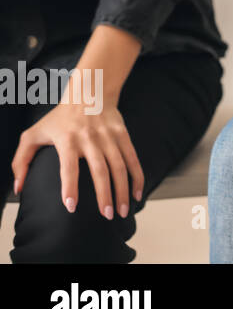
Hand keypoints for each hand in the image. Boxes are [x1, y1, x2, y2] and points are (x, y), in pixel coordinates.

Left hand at [11, 89, 142, 220]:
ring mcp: (109, 136)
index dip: (69, 186)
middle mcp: (90, 138)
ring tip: (122, 211)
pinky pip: (132, 158)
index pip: (69, 166)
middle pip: (100, 170)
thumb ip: (20, 161)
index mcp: (68, 139)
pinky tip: (138, 193)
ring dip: (123, 190)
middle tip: (106, 216)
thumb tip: (19, 188)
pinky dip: (137, 176)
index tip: (71, 206)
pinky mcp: (123, 135)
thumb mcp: (33, 134)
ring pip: (119, 167)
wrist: (89, 91)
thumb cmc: (58, 117)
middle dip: (104, 195)